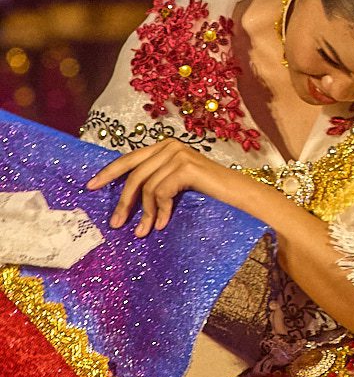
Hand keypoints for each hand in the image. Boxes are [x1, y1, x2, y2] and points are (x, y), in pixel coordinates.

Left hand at [85, 139, 253, 236]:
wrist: (238, 195)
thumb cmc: (207, 193)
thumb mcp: (175, 185)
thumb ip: (155, 182)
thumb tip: (123, 200)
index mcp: (165, 146)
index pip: (129, 158)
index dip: (108, 172)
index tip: (90, 186)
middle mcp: (170, 145)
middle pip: (134, 174)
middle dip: (123, 201)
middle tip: (116, 224)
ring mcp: (179, 154)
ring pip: (146, 187)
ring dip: (145, 213)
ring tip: (146, 231)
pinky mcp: (186, 166)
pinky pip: (160, 192)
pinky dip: (159, 211)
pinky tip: (163, 223)